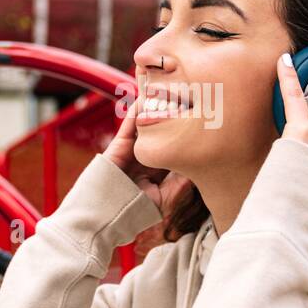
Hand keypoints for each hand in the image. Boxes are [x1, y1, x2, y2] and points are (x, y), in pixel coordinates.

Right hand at [103, 94, 191, 214]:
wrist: (105, 215)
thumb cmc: (134, 211)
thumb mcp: (165, 199)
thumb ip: (180, 184)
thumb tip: (197, 167)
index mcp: (158, 167)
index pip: (175, 145)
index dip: (186, 132)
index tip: (202, 119)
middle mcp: (146, 155)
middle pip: (162, 130)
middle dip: (173, 116)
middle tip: (188, 100)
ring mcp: (132, 149)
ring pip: (146, 124)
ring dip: (155, 109)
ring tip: (169, 92)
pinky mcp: (119, 145)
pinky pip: (129, 124)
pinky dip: (136, 110)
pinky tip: (146, 97)